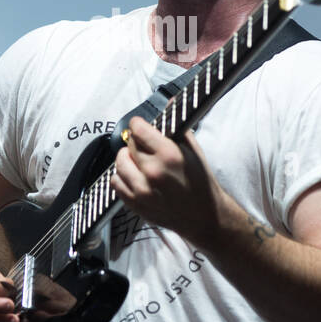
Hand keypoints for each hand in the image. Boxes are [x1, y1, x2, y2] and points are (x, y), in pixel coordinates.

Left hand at [110, 115, 231, 240]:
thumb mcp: (194, 150)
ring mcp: (142, 190)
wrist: (204, 216)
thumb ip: (175, 128)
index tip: (141, 126)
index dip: (139, 125)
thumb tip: (166, 105)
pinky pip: (115, 182)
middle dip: (136, 142)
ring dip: (128, 159)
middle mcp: (153, 172)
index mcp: (169, 155)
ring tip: (140, 162)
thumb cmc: (200, 182)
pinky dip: (122, 176)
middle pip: (129, 144)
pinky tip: (135, 176)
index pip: (138, 129)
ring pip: (119, 162)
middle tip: (146, 147)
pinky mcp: (135, 204)